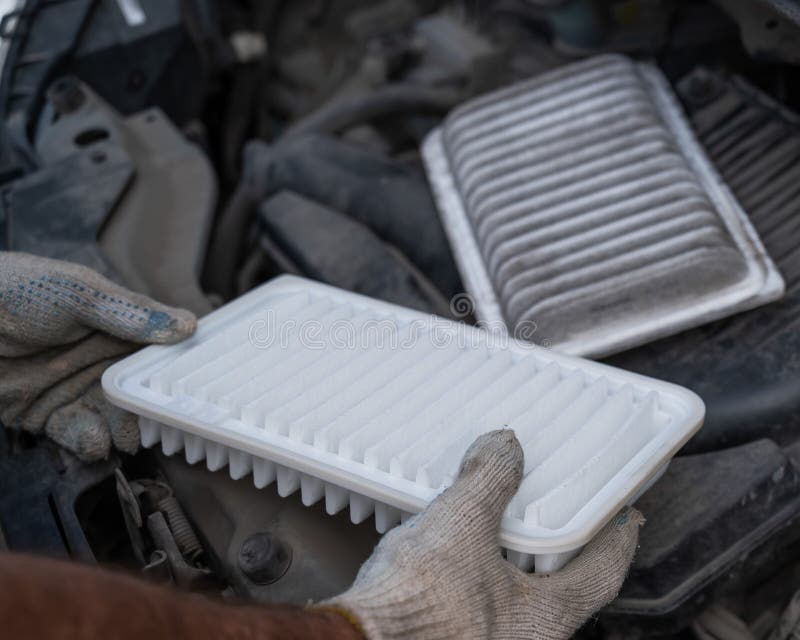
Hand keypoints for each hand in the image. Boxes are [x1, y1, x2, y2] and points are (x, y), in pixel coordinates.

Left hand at [0, 252, 195, 460]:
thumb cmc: (11, 290)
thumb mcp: (78, 292)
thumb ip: (130, 312)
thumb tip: (184, 325)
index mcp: (116, 323)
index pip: (159, 350)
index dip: (175, 371)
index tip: (191, 389)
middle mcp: (100, 358)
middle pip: (142, 391)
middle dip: (152, 410)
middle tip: (161, 424)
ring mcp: (74, 387)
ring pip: (115, 418)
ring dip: (125, 431)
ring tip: (126, 437)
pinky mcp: (46, 415)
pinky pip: (79, 436)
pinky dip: (91, 444)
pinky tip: (95, 442)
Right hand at [324, 430, 642, 639]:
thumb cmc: (419, 604)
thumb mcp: (461, 523)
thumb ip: (488, 480)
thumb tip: (505, 447)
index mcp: (542, 618)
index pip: (600, 576)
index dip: (618, 542)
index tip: (630, 521)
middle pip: (563, 594)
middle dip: (565, 556)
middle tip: (565, 522)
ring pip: (519, 602)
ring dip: (517, 567)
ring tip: (503, 531)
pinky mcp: (451, 637)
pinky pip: (481, 606)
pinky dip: (480, 578)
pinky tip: (453, 560)